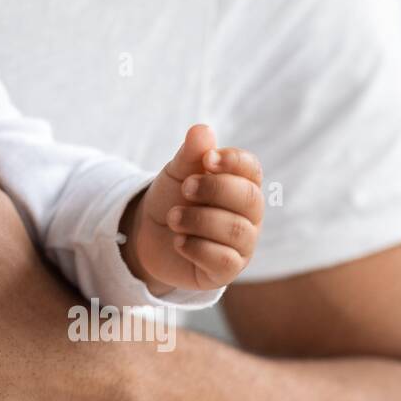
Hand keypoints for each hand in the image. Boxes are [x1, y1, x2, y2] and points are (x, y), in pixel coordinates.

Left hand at [120, 124, 263, 292]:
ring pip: (236, 230)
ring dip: (199, 220)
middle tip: (185, 189)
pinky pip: (225, 260)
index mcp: (240, 184)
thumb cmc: (172, 198)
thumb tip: (202, 130)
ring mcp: (241, 244)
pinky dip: (197, 248)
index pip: (252, 169)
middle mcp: (248, 215)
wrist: (148, 236)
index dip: (234, 161)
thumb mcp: (176, 174)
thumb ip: (190, 154)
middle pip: (249, 198)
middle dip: (214, 189)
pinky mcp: (226, 271)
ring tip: (174, 218)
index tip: (207, 159)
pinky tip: (179, 242)